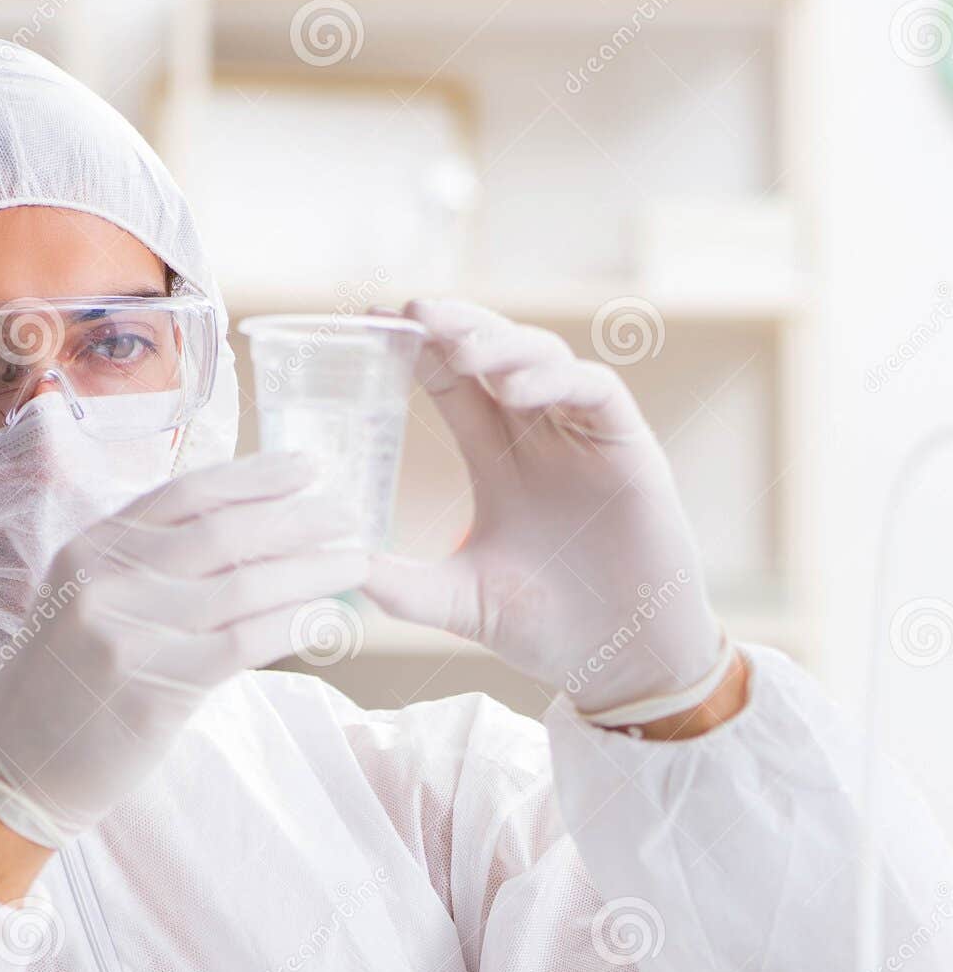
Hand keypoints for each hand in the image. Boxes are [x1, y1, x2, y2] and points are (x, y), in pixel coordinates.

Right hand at [0, 451, 369, 846]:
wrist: (17, 766)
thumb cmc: (65, 687)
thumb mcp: (88, 604)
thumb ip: (148, 568)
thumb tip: (249, 539)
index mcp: (90, 549)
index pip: (186, 494)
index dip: (254, 477)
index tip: (308, 468)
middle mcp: (105, 581)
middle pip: (223, 532)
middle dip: (296, 519)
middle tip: (347, 513)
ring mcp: (126, 633)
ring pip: (243, 586)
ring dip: (310, 570)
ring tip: (355, 561)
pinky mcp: (152, 688)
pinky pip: (244, 643)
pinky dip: (294, 625)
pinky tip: (329, 618)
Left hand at [365, 299, 726, 720]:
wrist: (618, 660)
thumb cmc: (545, 628)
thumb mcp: (459, 603)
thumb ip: (405, 586)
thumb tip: (342, 571)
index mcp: (497, 460)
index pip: (452, 386)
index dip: (419, 351)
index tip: (373, 322)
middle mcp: (539, 437)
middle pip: (495, 356)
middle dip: (457, 328)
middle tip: (414, 312)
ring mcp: (585, 438)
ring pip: (544, 360)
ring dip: (503, 347)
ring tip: (464, 352)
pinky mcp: (630, 448)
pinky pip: (596, 391)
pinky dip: (558, 381)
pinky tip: (519, 390)